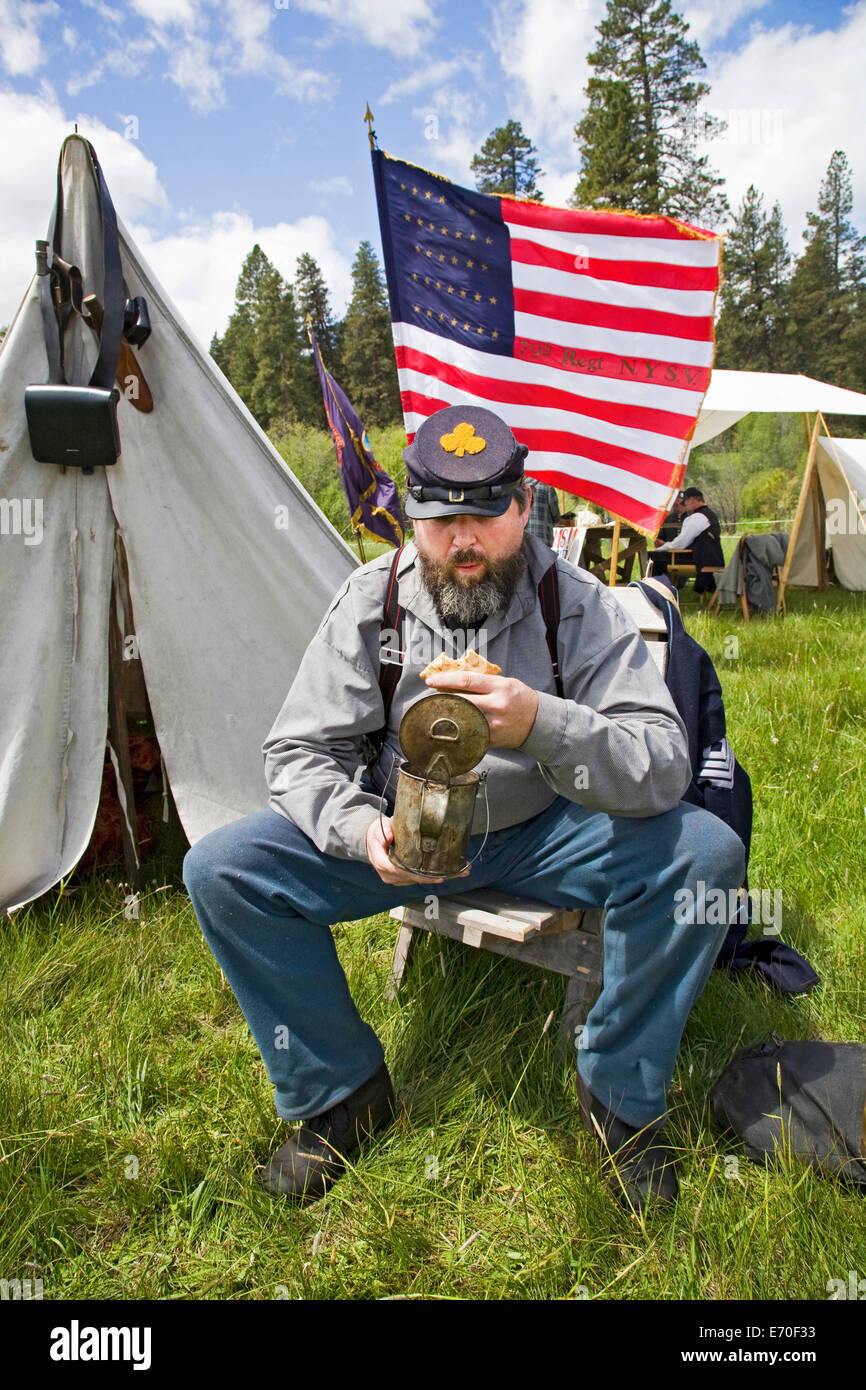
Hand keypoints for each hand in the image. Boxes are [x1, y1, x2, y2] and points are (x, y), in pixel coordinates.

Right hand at [365, 815, 467, 886]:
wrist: (373, 841)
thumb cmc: (377, 834)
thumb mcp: (378, 829)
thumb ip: (383, 832)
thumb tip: (389, 836)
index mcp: (384, 865)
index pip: (403, 873)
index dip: (420, 876)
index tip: (437, 876)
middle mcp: (391, 876)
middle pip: (416, 879)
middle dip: (437, 877)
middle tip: (457, 872)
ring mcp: (397, 878)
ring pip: (420, 880)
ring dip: (439, 876)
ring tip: (460, 871)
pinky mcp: (404, 877)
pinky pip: (419, 878)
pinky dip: (434, 875)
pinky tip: (450, 871)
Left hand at [423, 670, 538, 748]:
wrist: (539, 721)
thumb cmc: (519, 698)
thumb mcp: (504, 683)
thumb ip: (482, 682)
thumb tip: (452, 680)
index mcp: (500, 687)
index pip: (467, 681)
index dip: (445, 680)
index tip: (431, 680)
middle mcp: (496, 705)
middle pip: (461, 701)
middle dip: (442, 698)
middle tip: (431, 696)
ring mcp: (494, 724)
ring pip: (462, 719)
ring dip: (448, 714)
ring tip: (440, 710)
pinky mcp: (492, 739)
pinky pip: (469, 733)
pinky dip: (459, 728)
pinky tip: (452, 725)